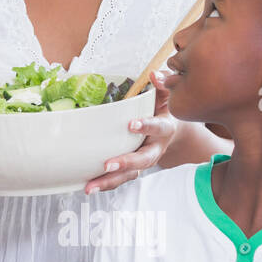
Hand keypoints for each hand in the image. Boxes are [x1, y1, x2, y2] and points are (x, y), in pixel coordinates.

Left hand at [83, 69, 178, 194]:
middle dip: (125, 163)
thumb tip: (155, 74)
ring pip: (129, 175)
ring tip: (90, 187)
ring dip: (110, 182)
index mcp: (164, 129)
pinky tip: (87, 186)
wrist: (173, 133)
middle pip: (143, 160)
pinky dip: (105, 184)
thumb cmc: (163, 111)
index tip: (131, 124)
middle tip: (107, 165)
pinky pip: (120, 179)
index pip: (157, 127)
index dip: (146, 126)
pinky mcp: (133, 169)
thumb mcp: (166, 97)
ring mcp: (144, 161)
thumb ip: (163, 85)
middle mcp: (155, 148)